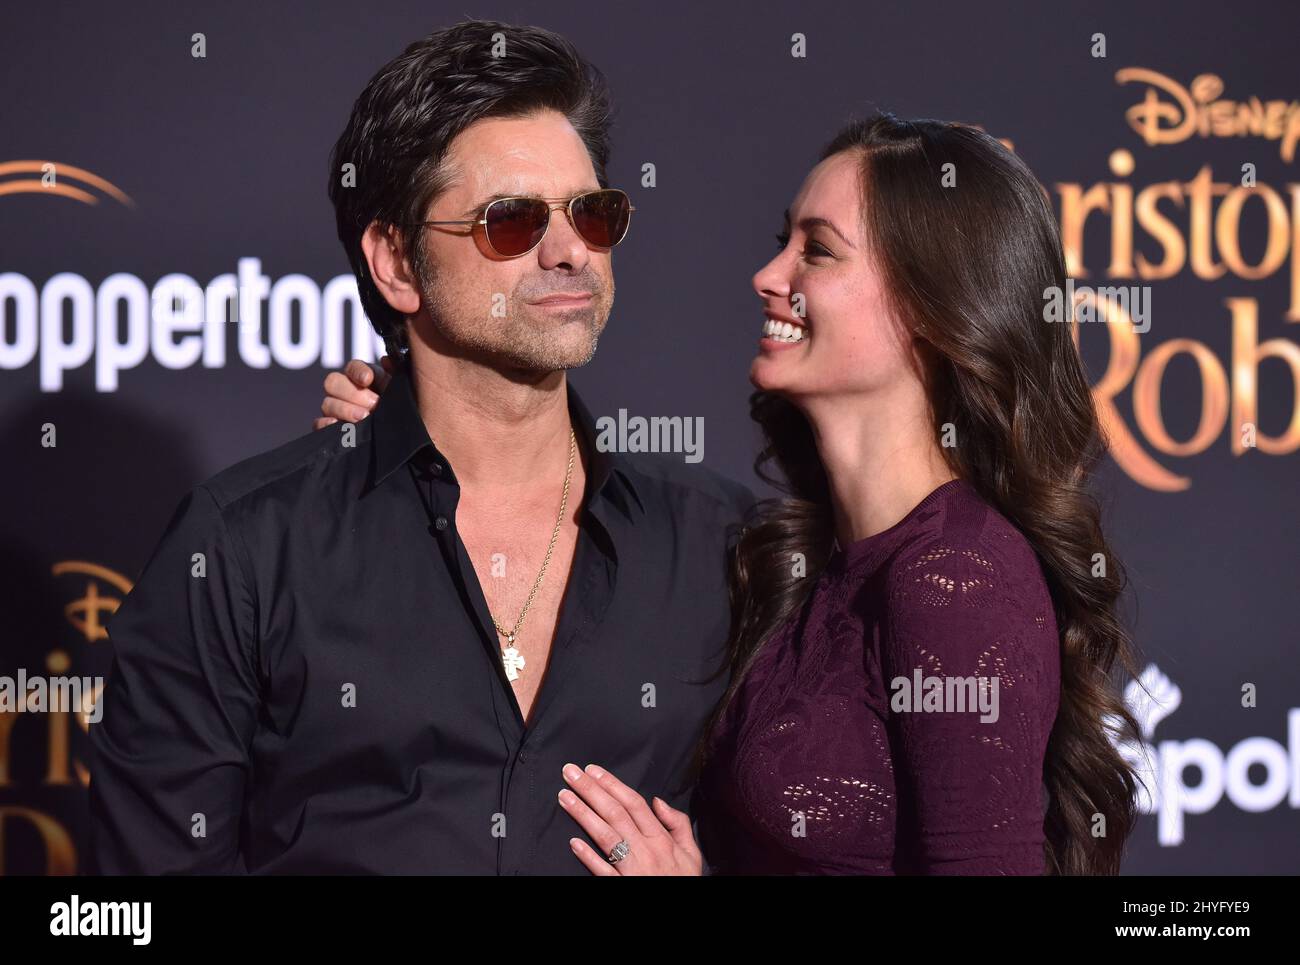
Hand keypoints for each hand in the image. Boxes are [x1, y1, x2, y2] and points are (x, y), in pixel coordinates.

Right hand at [313, 355, 394, 429]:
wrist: (399, 433)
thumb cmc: (400, 408)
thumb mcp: (401, 391)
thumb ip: (395, 374)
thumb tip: (386, 360)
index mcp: (362, 377)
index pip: (352, 367)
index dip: (357, 371)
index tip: (368, 379)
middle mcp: (344, 390)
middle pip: (333, 382)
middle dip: (353, 393)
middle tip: (373, 404)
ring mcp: (334, 409)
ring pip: (327, 403)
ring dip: (345, 410)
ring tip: (365, 418)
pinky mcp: (329, 428)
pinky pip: (319, 423)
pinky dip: (327, 424)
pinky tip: (340, 425)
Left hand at [558, 762, 701, 875]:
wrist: (683, 912)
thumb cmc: (683, 883)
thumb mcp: (691, 853)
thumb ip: (678, 824)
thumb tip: (659, 801)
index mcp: (661, 839)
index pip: (634, 803)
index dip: (612, 784)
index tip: (593, 770)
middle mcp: (646, 850)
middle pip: (615, 813)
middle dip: (591, 790)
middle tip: (571, 773)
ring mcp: (632, 869)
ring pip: (606, 836)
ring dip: (583, 814)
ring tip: (564, 797)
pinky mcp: (622, 887)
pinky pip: (603, 871)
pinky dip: (588, 857)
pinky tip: (573, 843)